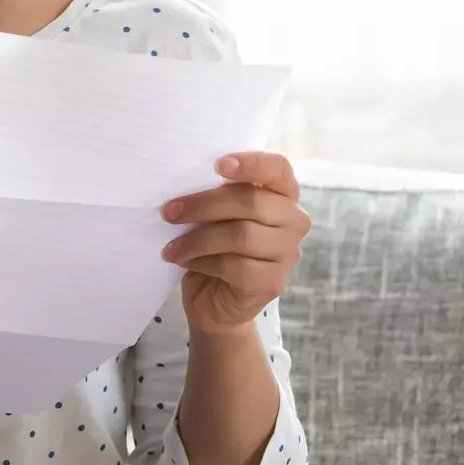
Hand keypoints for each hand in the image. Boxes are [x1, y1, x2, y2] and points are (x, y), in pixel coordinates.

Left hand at [159, 151, 311, 335]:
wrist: (215, 301)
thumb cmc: (215, 247)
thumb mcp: (216, 215)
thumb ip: (217, 194)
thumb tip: (183, 179)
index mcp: (283, 194)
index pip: (278, 168)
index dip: (251, 163)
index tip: (217, 165)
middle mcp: (294, 220)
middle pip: (251, 202)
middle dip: (203, 205)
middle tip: (168, 212)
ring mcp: (288, 253)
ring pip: (241, 236)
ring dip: (197, 240)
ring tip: (171, 247)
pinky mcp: (273, 282)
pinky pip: (236, 266)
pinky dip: (204, 263)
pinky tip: (187, 263)